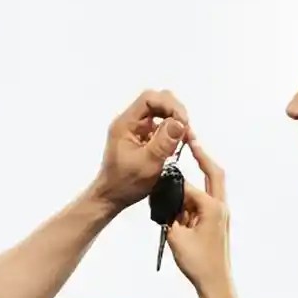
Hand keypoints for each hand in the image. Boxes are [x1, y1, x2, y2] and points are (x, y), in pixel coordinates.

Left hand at [89, 89, 189, 211]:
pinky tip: (175, 146)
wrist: (111, 197)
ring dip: (174, 123)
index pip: (149, 99)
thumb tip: (180, 122)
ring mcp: (134, 130)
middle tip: (186, 130)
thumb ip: (164, 142)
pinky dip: (170, 132)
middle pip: (156, 102)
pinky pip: (158, 127)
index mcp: (125, 124)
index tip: (183, 122)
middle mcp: (129, 122)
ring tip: (184, 139)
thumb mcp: (148, 163)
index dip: (170, 105)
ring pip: (159, 114)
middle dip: (174, 112)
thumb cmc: (125, 183)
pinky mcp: (140, 138)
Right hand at [165, 137, 231, 292]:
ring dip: (192, 184)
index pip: (189, 185)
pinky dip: (190, 202)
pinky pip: (202, 204)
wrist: (215, 283)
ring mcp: (220, 215)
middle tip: (190, 139)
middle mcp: (220, 207)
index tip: (161, 165)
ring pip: (206, 190)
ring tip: (176, 178)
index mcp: (213, 208)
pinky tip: (176, 205)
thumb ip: (169, 214)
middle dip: (201, 155)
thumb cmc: (199, 262)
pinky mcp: (216, 223)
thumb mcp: (177, 236)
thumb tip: (165, 199)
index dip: (173, 179)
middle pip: (213, 173)